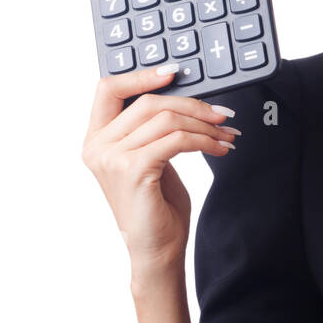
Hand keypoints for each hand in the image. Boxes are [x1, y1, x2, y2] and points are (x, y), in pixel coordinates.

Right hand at [81, 65, 241, 272]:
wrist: (156, 249)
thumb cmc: (156, 204)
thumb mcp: (151, 156)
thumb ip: (153, 127)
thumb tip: (185, 96)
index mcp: (97, 138)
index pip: (109, 89)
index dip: (142, 75)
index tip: (175, 73)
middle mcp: (98, 146)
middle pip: (148, 102)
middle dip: (193, 105)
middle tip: (222, 114)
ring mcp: (112, 158)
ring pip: (167, 119)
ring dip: (205, 125)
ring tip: (226, 135)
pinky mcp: (134, 170)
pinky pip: (177, 139)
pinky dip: (204, 141)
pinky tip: (220, 149)